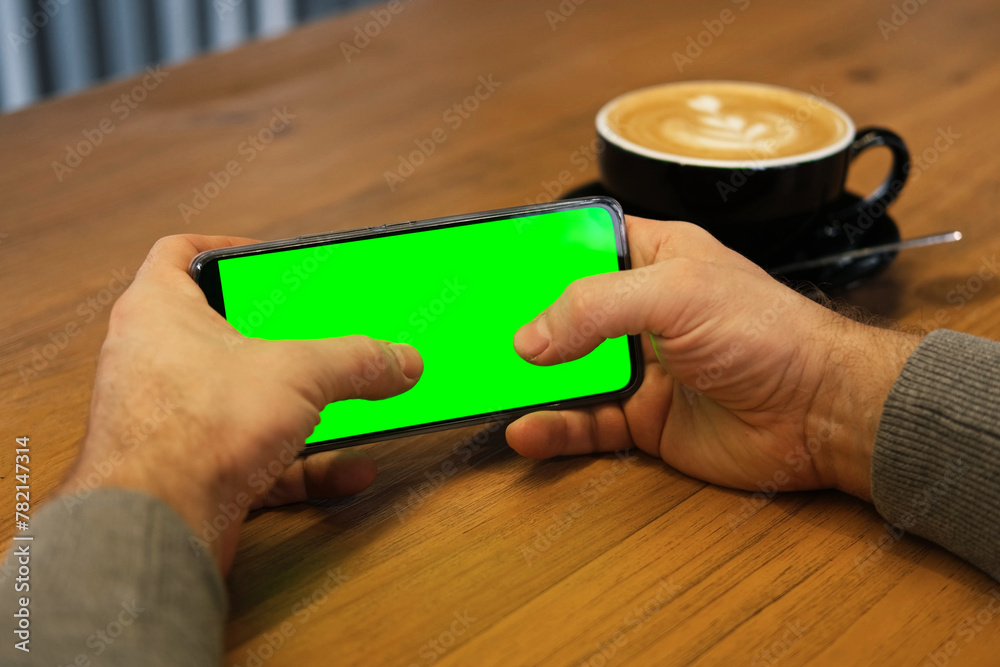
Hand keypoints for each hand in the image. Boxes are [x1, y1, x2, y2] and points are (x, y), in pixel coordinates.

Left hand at [61, 235, 421, 573]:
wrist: (157, 527)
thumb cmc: (195, 430)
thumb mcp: (299, 373)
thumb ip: (357, 361)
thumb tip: (401, 360)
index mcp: (158, 311)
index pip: (179, 255)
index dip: (225, 249)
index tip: (267, 260)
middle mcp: (153, 362)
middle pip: (222, 332)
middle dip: (278, 336)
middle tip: (318, 331)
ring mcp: (171, 421)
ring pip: (242, 401)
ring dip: (297, 405)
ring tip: (346, 401)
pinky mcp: (191, 472)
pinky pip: (255, 458)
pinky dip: (301, 463)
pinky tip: (350, 469)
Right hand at [507, 216, 920, 500]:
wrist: (819, 412)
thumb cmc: (767, 332)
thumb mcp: (675, 295)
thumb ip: (596, 307)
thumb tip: (531, 339)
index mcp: (653, 258)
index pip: (582, 245)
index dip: (539, 253)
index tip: (491, 265)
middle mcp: (641, 311)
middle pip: (564, 313)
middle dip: (521, 324)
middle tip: (472, 332)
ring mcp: (640, 367)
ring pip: (567, 373)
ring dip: (528, 382)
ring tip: (485, 386)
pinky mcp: (643, 419)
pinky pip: (587, 424)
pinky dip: (554, 429)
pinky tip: (526, 431)